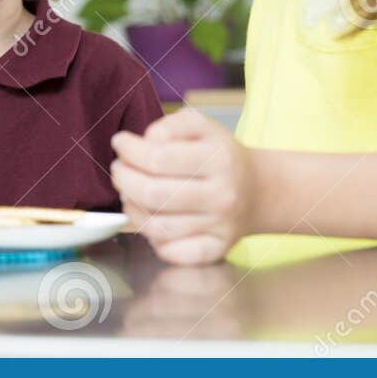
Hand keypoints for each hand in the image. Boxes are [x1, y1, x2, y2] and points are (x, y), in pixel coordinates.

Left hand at [112, 107, 253, 264]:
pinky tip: (148, 219)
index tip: (120, 143)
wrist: (258, 190)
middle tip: (118, 170)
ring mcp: (220, 226)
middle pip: (154, 195)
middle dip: (124, 180)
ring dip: (132, 208)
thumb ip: (169, 126)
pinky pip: (172, 252)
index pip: (158, 158)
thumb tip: (144, 143)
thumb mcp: (201, 125)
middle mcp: (222, 195)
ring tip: (128, 193)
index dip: (130, 151)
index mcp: (218, 158)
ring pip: (158, 227)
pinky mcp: (216, 249)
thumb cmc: (219, 155)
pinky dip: (151, 239)